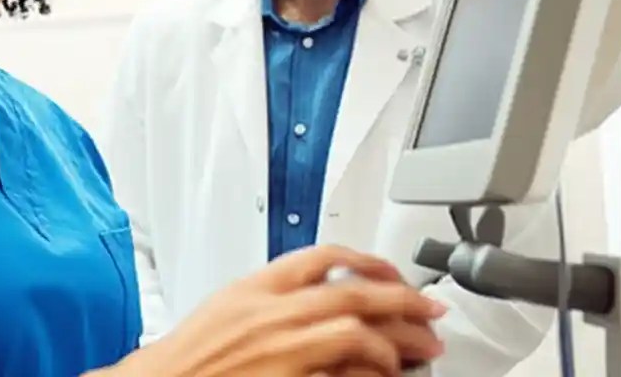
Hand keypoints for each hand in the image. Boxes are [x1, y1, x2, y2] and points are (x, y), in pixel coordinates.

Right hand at [105, 245, 445, 376]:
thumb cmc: (189, 357)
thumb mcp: (228, 307)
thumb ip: (272, 295)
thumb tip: (319, 292)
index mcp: (257, 287)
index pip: (323, 257)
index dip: (370, 260)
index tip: (392, 271)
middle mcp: (272, 314)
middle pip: (354, 292)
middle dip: (404, 298)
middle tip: (431, 308)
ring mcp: (282, 350)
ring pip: (358, 331)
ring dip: (398, 340)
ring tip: (420, 349)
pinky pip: (345, 373)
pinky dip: (372, 372)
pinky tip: (387, 375)